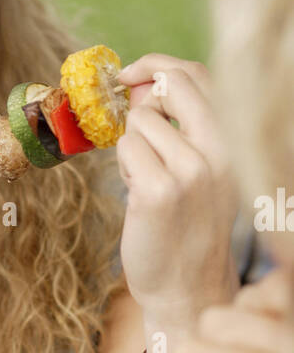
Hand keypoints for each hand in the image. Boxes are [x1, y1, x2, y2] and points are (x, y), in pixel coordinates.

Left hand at [115, 54, 240, 327]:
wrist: (186, 286)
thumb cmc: (185, 228)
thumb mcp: (201, 173)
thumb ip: (181, 130)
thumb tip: (142, 84)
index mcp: (229, 145)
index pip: (198, 77)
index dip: (158, 66)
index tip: (130, 74)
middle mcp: (216, 154)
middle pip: (170, 87)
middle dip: (139, 95)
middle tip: (126, 117)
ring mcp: (188, 173)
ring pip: (138, 123)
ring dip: (130, 146)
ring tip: (143, 178)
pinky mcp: (157, 193)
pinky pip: (126, 150)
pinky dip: (124, 166)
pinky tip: (136, 192)